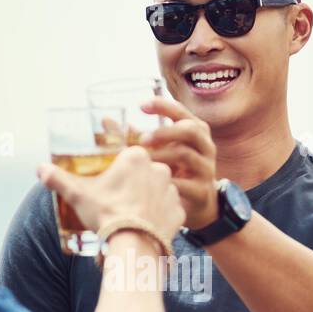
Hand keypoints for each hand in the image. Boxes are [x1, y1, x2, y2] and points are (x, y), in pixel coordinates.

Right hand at [37, 145, 183, 242]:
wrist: (133, 244)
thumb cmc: (106, 214)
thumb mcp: (78, 195)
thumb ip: (59, 179)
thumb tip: (40, 169)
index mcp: (136, 157)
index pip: (128, 156)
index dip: (118, 170)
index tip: (111, 184)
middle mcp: (159, 168)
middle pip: (144, 172)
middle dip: (134, 184)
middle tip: (119, 201)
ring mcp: (172, 190)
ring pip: (159, 190)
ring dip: (149, 199)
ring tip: (133, 215)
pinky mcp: (179, 211)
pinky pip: (170, 210)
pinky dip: (160, 216)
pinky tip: (148, 225)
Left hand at [139, 96, 218, 229]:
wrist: (198, 205)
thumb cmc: (176, 171)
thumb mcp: (161, 150)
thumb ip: (137, 136)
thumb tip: (106, 121)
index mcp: (195, 131)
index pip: (181, 111)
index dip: (163, 106)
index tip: (141, 105)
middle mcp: (205, 146)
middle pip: (190, 131)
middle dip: (165, 132)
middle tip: (142, 140)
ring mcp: (206, 169)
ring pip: (186, 155)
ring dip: (162, 156)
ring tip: (143, 163)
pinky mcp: (202, 191)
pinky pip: (184, 184)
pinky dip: (165, 183)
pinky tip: (149, 186)